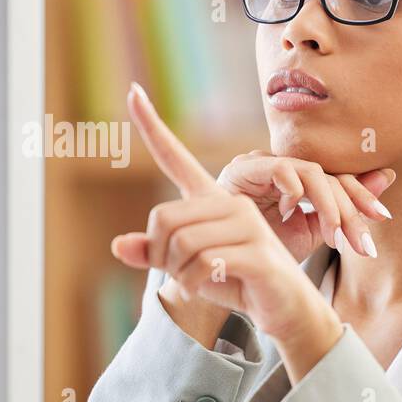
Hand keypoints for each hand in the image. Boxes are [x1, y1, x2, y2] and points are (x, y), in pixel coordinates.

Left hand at [109, 83, 335, 342]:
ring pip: (182, 244)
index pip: (176, 157)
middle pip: (165, 219)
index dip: (152, 126)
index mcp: (214, 199)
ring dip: (181, 273)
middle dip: (162, 256)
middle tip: (182, 274)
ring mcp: (249, 225)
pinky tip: (212, 286)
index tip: (133, 92)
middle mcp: (233, 203)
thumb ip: (157, 255)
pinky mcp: (258, 252)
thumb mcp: (190, 267)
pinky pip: (205, 263)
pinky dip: (197, 282)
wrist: (285, 308)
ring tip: (200, 282)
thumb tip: (117, 246)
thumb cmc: (238, 282)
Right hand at [216, 150, 393, 263]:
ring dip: (328, 204)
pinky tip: (295, 212)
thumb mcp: (313, 232)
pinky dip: (293, 188)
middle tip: (361, 241)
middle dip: (349, 209)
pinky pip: (278, 168)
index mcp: (301, 180)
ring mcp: (263, 165)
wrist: (227, 271)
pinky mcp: (243, 169)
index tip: (382, 217)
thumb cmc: (266, 249)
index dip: (362, 196)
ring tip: (335, 234)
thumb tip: (388, 175)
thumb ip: (345, 209)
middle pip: (328, 176)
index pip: (339, 180)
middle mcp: (284, 167)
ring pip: (310, 172)